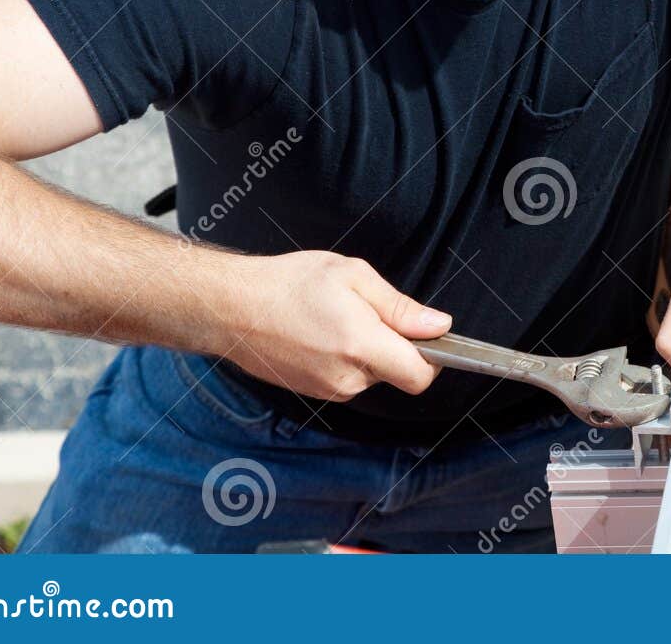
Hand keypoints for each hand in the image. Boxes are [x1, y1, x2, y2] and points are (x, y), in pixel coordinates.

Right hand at [207, 251, 451, 401]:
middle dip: (395, 346)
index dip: (433, 357)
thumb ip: (400, 307)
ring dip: (368, 351)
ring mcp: (328, 391)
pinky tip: (322, 333)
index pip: (420, 376)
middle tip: (366, 310)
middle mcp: (347, 378)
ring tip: (337, 318)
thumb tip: (439, 326)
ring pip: (372, 375)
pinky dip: (346, 358)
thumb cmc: (289, 283)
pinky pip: (349, 378)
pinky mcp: (314, 393)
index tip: (427, 334)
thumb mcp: (353, 276)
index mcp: (361, 346)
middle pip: (397, 373)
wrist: (231, 306)